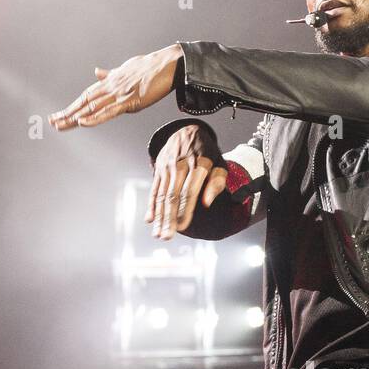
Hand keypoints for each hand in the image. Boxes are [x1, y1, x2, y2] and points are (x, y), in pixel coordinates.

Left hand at [49, 44, 181, 130]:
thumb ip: (110, 74)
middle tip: (53, 121)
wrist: (168, 64)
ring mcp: (119, 94)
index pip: (87, 96)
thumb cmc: (151, 67)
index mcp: (111, 82)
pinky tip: (82, 123)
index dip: (73, 105)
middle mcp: (111, 88)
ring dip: (75, 117)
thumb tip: (97, 72)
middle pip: (85, 102)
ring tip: (60, 125)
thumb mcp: (126, 69)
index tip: (61, 113)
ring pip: (92, 108)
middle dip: (68, 113)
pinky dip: (95, 118)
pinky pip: (109, 112)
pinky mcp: (130, 101)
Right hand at [147, 123, 227, 238]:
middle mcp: (180, 165)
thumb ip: (216, 183)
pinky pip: (154, 189)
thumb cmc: (208, 154)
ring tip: (158, 234)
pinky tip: (150, 219)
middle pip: (173, 196)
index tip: (182, 226)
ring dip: (159, 216)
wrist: (187, 131)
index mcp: (199, 164)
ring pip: (162, 195)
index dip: (185, 209)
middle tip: (167, 237)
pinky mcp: (159, 169)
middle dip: (169, 218)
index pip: (190, 191)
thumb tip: (207, 203)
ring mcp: (167, 167)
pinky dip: (151, 205)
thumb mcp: (219, 164)